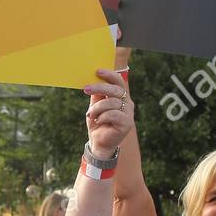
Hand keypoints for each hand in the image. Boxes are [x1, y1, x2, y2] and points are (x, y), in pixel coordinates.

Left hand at [84, 39, 133, 154]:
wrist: (99, 143)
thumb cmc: (97, 123)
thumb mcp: (94, 106)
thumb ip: (96, 95)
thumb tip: (93, 80)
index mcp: (121, 97)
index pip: (118, 81)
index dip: (109, 75)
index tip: (97, 71)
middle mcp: (127, 103)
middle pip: (116, 89)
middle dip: (99, 88)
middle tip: (86, 89)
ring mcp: (129, 113)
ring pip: (112, 102)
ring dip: (97, 108)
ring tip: (91, 115)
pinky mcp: (127, 123)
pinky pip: (113, 114)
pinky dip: (102, 117)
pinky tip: (99, 121)